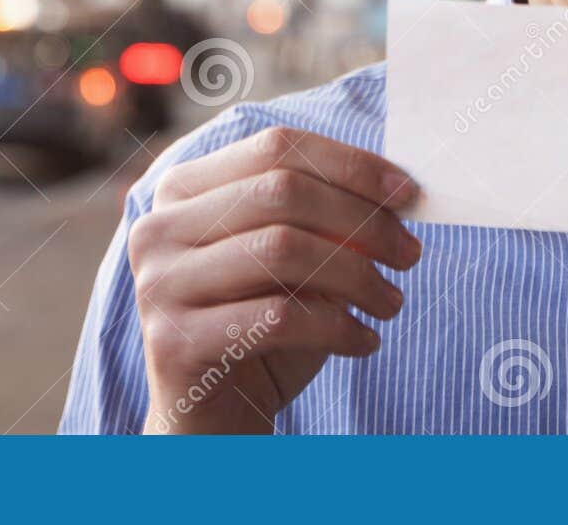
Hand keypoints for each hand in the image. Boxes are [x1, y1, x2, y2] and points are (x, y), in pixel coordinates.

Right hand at [128, 126, 420, 432]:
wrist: (213, 420)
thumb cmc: (261, 327)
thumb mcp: (294, 263)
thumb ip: (327, 218)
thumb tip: (398, 189)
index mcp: (182, 189)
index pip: (276, 146)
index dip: (350, 165)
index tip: (408, 193)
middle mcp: (157, 227)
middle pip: (282, 191)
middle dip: (362, 220)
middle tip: (410, 254)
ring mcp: (159, 284)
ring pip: (283, 250)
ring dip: (358, 277)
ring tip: (390, 303)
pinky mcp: (174, 341)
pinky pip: (278, 317)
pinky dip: (338, 327)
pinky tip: (364, 342)